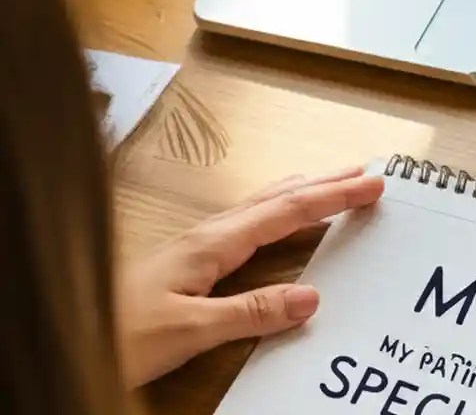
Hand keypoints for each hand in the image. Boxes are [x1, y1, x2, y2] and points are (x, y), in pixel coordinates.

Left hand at [116, 168, 384, 386]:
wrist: (72, 333)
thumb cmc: (122, 334)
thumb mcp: (191, 330)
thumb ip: (252, 312)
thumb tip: (312, 296)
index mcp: (213, 243)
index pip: (287, 212)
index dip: (333, 197)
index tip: (372, 184)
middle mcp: (208, 234)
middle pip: (278, 198)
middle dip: (325, 184)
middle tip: (367, 173)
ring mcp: (197, 244)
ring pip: (263, 206)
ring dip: (303, 192)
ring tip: (333, 183)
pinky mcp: (190, 259)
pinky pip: (249, 223)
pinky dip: (279, 212)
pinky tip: (279, 219)